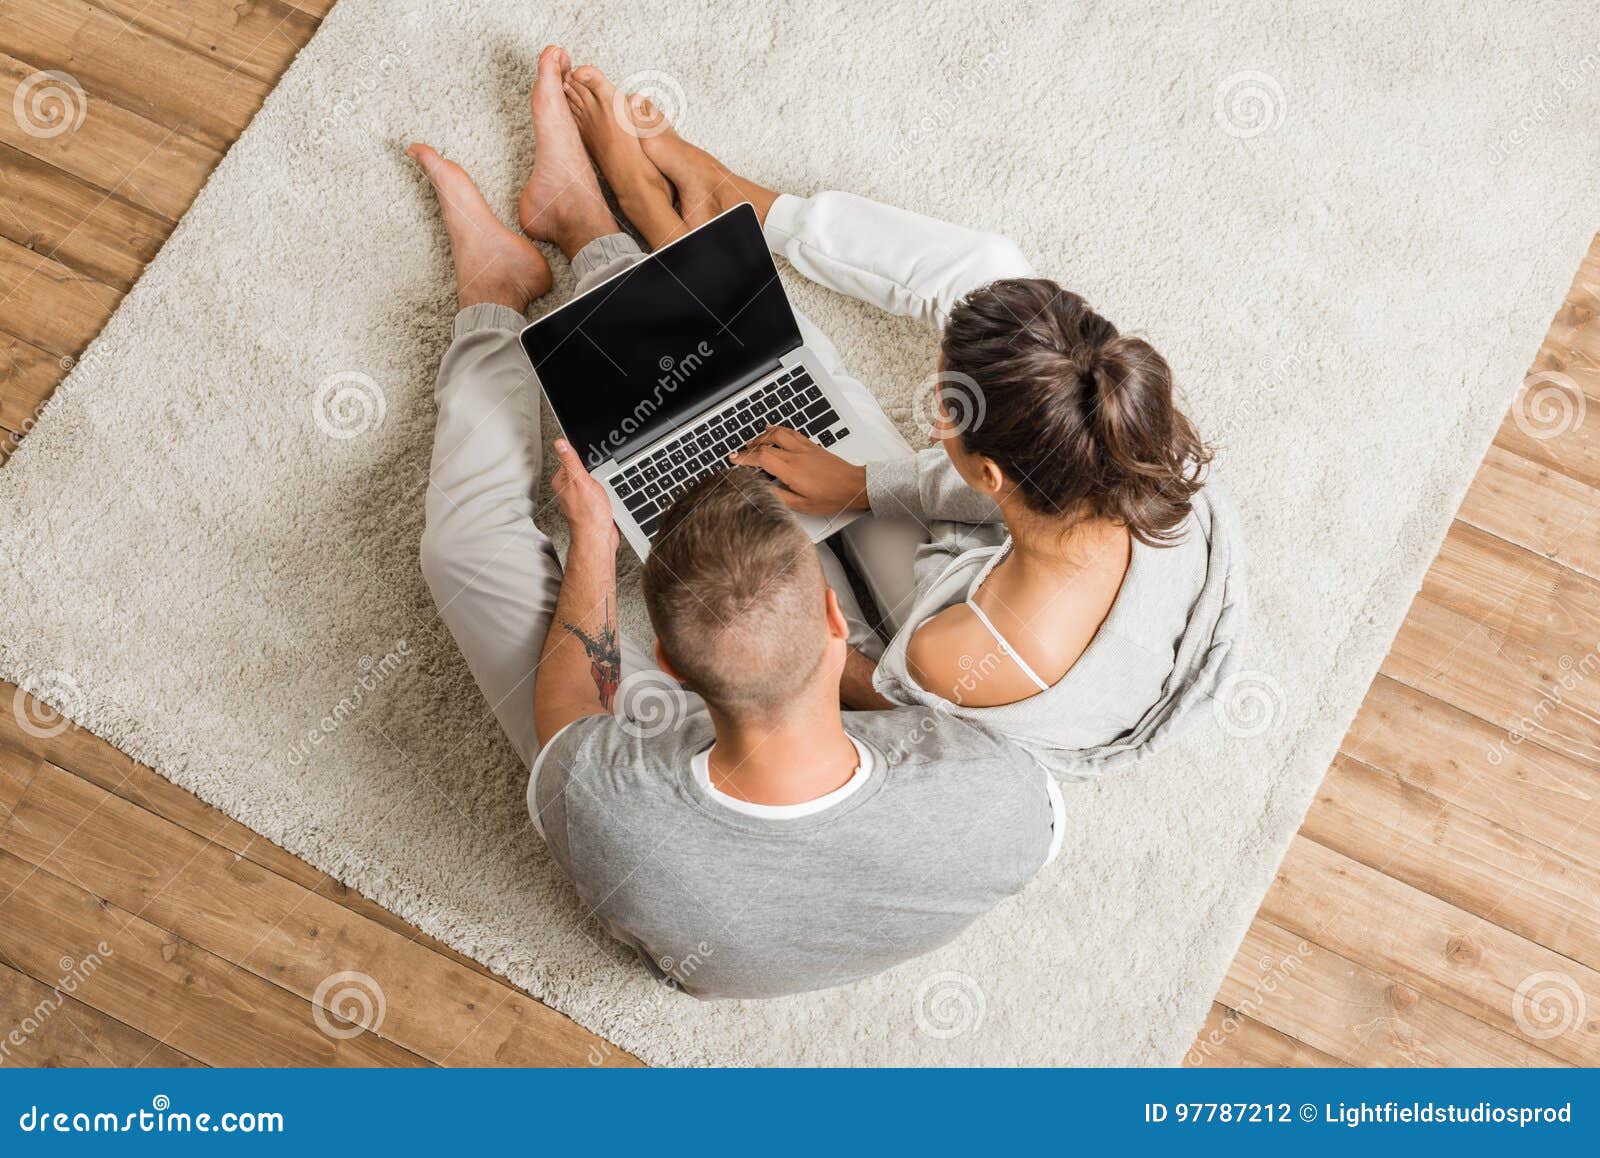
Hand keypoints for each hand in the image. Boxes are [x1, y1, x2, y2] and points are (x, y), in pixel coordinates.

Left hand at [552, 439, 618, 550]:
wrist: (599, 537)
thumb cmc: (589, 513)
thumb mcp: (580, 481)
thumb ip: (571, 460)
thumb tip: (560, 443)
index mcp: (562, 481)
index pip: (571, 459)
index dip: (584, 458)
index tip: (592, 462)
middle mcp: (569, 489)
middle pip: (584, 469)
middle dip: (596, 470)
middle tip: (599, 480)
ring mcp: (580, 497)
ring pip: (594, 480)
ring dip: (603, 482)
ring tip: (603, 490)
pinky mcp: (591, 504)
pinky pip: (600, 491)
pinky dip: (606, 492)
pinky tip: (607, 497)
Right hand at [729, 426, 869, 515]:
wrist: (854, 485)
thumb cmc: (832, 497)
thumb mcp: (802, 505)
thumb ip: (779, 496)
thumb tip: (762, 490)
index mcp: (791, 470)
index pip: (761, 458)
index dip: (744, 457)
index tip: (734, 459)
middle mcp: (796, 455)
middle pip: (767, 443)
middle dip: (750, 446)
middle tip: (741, 452)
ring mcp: (805, 448)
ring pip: (778, 433)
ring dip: (763, 436)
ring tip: (753, 440)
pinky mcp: (812, 446)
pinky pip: (791, 432)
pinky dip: (778, 429)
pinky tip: (773, 429)